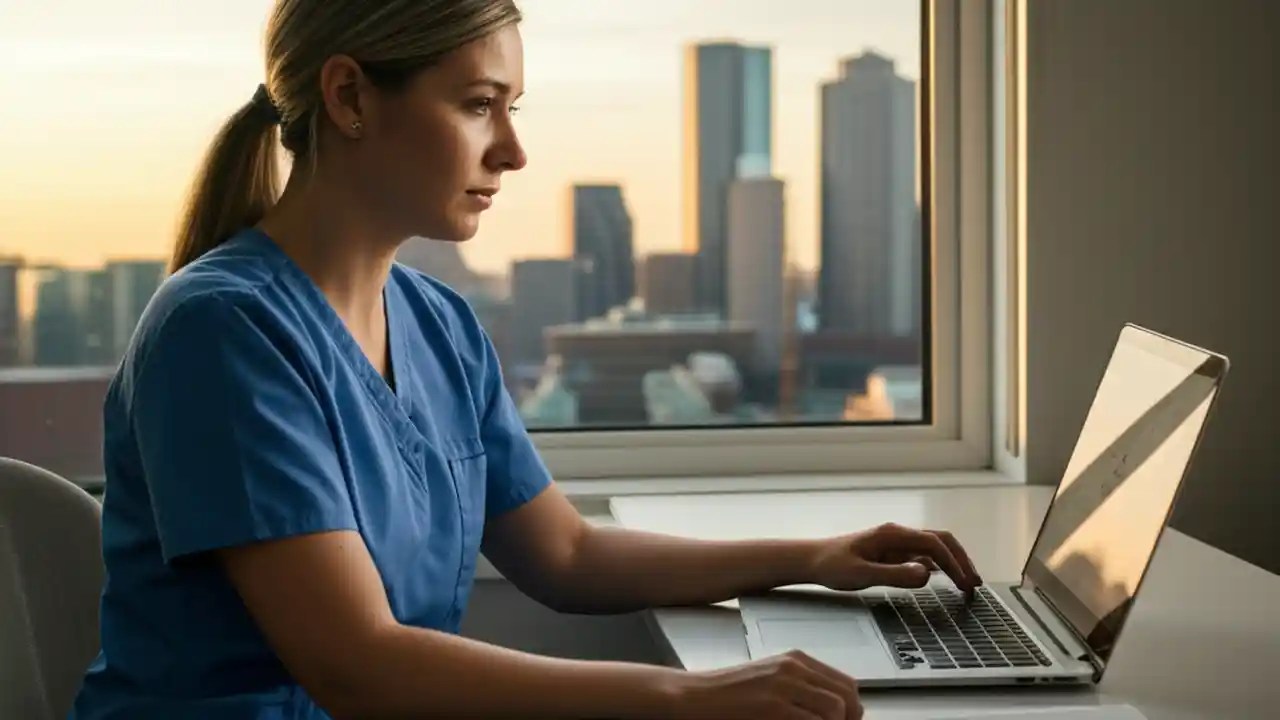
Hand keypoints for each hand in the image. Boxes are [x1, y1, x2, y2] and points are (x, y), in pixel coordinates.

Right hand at [668, 650, 862, 719]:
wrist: (693, 695)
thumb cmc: (727, 693)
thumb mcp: (770, 680)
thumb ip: (800, 688)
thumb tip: (833, 709)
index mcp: (796, 659)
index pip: (846, 684)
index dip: (853, 710)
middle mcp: (793, 667)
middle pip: (847, 696)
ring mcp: (783, 686)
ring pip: (835, 710)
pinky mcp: (772, 707)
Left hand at [808, 523, 982, 594]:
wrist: (810, 560)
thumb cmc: (832, 566)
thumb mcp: (862, 574)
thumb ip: (894, 575)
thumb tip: (927, 574)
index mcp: (892, 534)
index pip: (934, 544)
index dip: (954, 563)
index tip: (966, 584)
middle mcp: (897, 534)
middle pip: (940, 541)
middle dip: (960, 560)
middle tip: (975, 583)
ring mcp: (895, 542)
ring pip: (933, 547)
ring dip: (952, 562)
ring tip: (967, 582)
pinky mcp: (891, 552)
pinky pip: (921, 555)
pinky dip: (938, 566)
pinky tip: (945, 579)